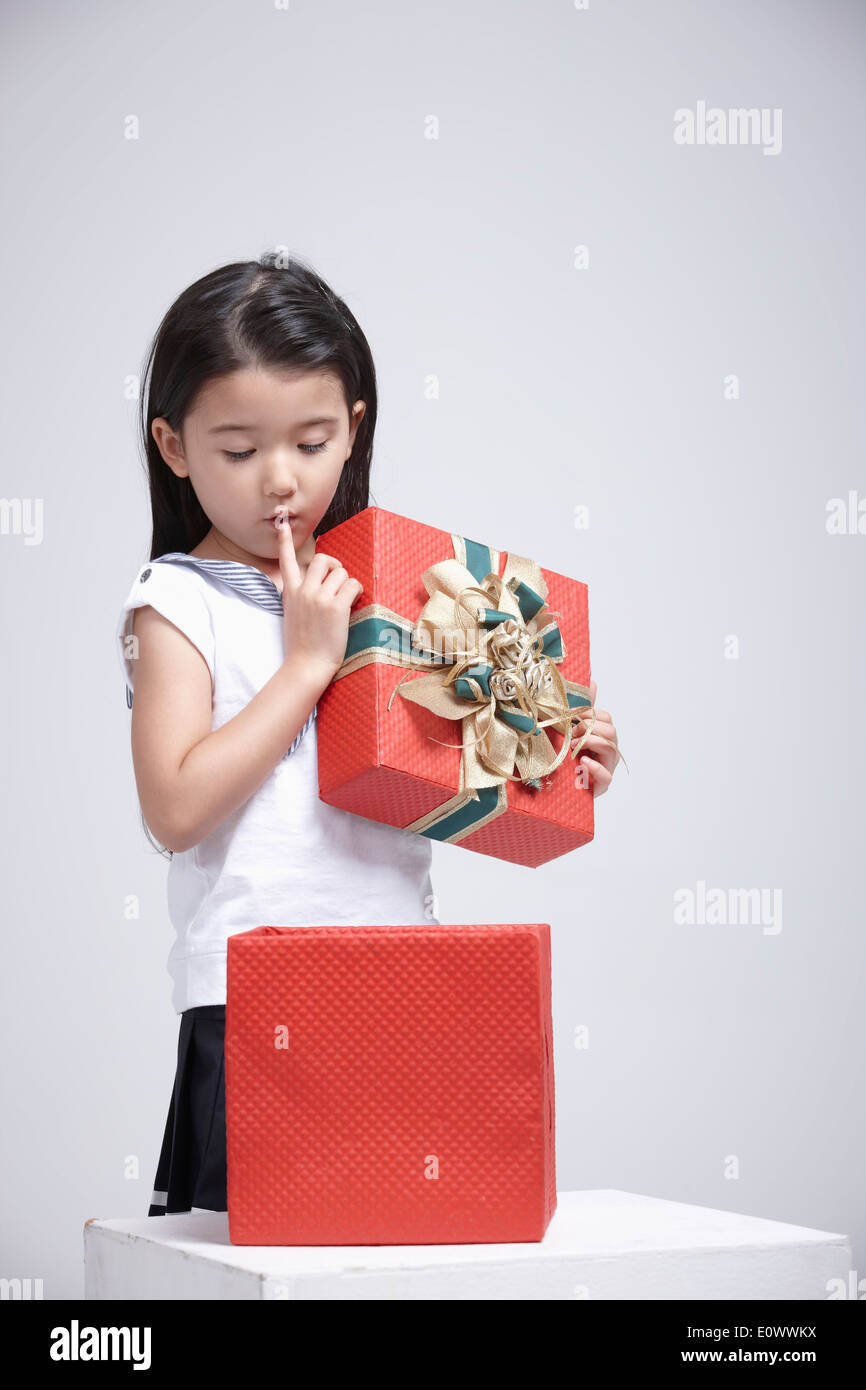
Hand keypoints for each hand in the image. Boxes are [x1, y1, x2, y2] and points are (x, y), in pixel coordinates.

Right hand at [275, 510, 363, 676]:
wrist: (306, 664)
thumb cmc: (302, 644)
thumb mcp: (292, 614)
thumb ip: (298, 595)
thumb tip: (314, 584)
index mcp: (290, 591)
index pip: (286, 559)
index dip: (285, 540)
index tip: (282, 522)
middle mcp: (303, 590)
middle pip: (323, 560)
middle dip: (335, 568)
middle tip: (339, 582)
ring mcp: (319, 598)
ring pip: (341, 572)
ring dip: (347, 584)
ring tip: (345, 601)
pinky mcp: (336, 606)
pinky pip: (353, 585)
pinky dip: (357, 593)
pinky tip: (352, 605)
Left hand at [570, 679, 619, 797]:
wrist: (560, 787)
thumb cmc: (569, 757)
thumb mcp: (573, 731)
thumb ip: (584, 709)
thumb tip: (592, 682)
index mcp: (603, 736)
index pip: (606, 718)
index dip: (590, 715)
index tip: (572, 718)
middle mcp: (609, 751)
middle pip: (611, 730)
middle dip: (589, 728)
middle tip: (571, 733)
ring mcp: (607, 768)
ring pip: (610, 747)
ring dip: (590, 741)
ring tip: (573, 745)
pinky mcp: (601, 785)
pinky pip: (606, 775)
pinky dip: (595, 767)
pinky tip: (582, 762)